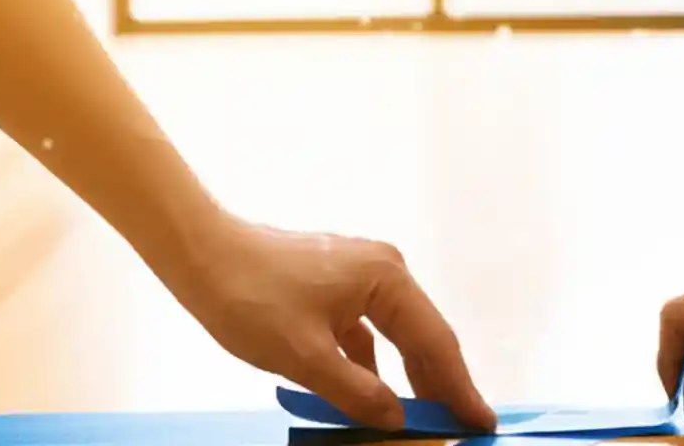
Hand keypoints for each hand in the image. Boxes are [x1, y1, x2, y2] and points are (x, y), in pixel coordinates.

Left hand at [164, 218, 495, 431]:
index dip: (460, 389)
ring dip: (404, 378)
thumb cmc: (251, 298)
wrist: (199, 254)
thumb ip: (358, 393)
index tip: (483, 424)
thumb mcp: (306, 357)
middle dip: (438, 385)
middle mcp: (383, 270)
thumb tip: (398, 421)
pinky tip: (371, 396)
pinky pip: (366, 333)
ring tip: (423, 420)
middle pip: (421, 338)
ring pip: (394, 337)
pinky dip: (372, 366)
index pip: (436, 343)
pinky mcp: (333, 286)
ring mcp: (358, 275)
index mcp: (387, 279)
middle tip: (460, 428)